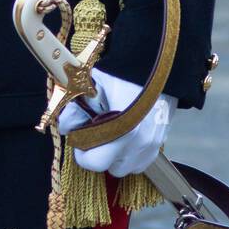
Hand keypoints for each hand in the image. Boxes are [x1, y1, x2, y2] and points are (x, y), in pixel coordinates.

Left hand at [56, 68, 177, 176]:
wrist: (155, 61)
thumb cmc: (120, 71)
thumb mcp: (91, 85)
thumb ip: (74, 110)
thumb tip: (67, 129)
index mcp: (122, 129)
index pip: (95, 162)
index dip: (82, 152)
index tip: (80, 137)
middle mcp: (140, 142)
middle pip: (110, 168)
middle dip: (99, 154)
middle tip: (94, 132)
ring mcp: (153, 143)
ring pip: (127, 167)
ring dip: (116, 156)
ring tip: (111, 133)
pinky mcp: (161, 140)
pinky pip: (142, 161)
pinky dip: (132, 154)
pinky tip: (126, 135)